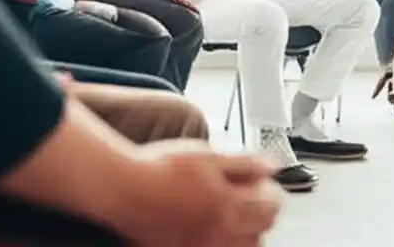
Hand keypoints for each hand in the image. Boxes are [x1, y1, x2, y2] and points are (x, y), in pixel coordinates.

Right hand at [107, 141, 280, 246]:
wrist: (121, 187)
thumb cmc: (160, 168)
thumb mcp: (210, 155)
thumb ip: (245, 164)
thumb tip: (271, 168)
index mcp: (231, 206)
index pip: (272, 207)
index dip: (271, 190)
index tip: (263, 182)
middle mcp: (219, 234)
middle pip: (260, 233)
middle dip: (260, 213)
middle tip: (250, 196)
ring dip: (245, 233)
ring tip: (232, 214)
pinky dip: (221, 241)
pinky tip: (210, 227)